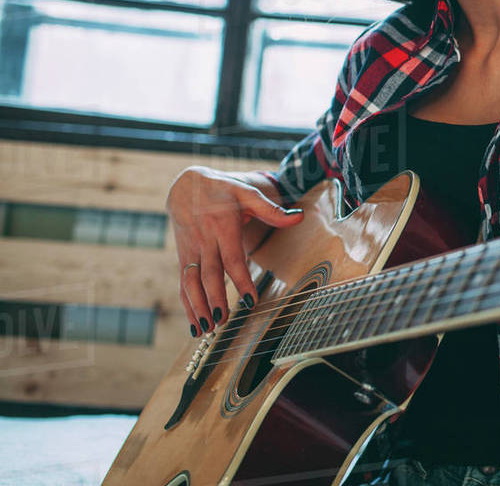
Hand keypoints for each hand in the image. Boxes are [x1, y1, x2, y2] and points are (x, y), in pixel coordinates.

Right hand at [165, 166, 303, 334]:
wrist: (186, 185)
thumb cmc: (223, 191)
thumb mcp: (247, 194)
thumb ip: (272, 209)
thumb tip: (299, 216)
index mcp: (222, 226)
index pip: (232, 258)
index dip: (240, 280)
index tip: (250, 300)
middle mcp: (203, 240)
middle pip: (209, 274)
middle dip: (215, 299)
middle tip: (223, 321)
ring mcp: (190, 250)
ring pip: (190, 282)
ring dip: (197, 307)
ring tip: (207, 330)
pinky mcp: (183, 257)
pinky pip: (183, 284)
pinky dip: (187, 305)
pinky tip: (194, 325)